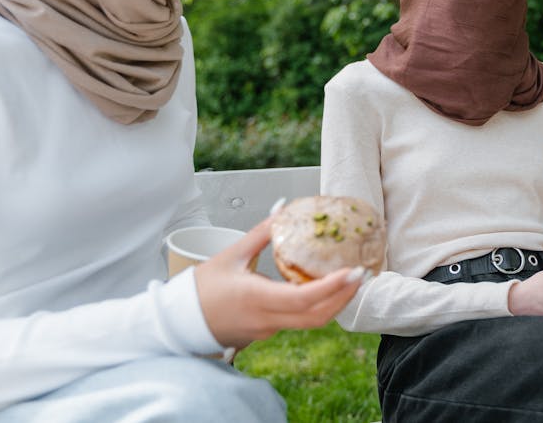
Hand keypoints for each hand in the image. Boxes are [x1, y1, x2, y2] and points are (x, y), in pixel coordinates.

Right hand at [193, 217, 363, 349]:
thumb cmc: (201, 288)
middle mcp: (266, 318)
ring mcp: (268, 329)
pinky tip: (325, 289)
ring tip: (349, 281)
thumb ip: (261, 234)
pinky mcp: (267, 332)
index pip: (304, 299)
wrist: (180, 321)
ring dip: (334, 303)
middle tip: (362, 275)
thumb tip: (282, 210)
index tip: (352, 272)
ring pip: (311, 322)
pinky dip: (317, 306)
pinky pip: (299, 321)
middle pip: (317, 317)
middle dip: (344, 297)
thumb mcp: (231, 255)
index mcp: (256, 297)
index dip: (333, 288)